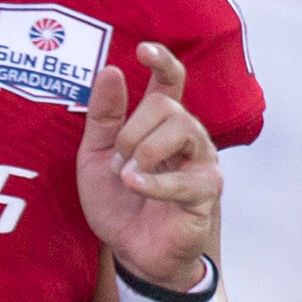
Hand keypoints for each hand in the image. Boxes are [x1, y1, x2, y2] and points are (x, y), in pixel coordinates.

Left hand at [76, 42, 220, 288]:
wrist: (130, 251)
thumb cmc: (117, 201)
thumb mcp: (96, 155)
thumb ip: (103, 116)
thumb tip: (111, 71)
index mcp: (160, 125)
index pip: (171, 82)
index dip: (162, 61)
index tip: (143, 50)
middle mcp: (187, 137)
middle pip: (167, 105)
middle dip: (132, 131)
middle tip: (118, 162)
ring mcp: (202, 164)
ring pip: (182, 129)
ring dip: (143, 151)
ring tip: (126, 177)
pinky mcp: (206, 194)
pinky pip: (183, 178)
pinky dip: (152, 181)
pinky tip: (133, 185)